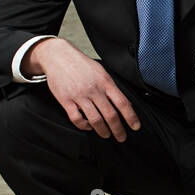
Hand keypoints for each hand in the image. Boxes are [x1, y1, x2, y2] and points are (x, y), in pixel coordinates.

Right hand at [24, 38, 140, 140]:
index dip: (131, 117)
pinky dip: (84, 126)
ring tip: (106, 134)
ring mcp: (80, 96)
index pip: (122, 103)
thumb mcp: (101, 71)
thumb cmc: (81, 65)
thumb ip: (110, 87)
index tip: (135, 127)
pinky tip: (88, 126)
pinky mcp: (66, 101)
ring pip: (95, 120)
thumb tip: (123, 103)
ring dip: (103, 131)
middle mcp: (94, 90)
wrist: (58, 56)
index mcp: (105, 82)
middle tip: (121, 137)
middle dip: (118, 130)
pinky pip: (77, 119)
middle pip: (110, 115)